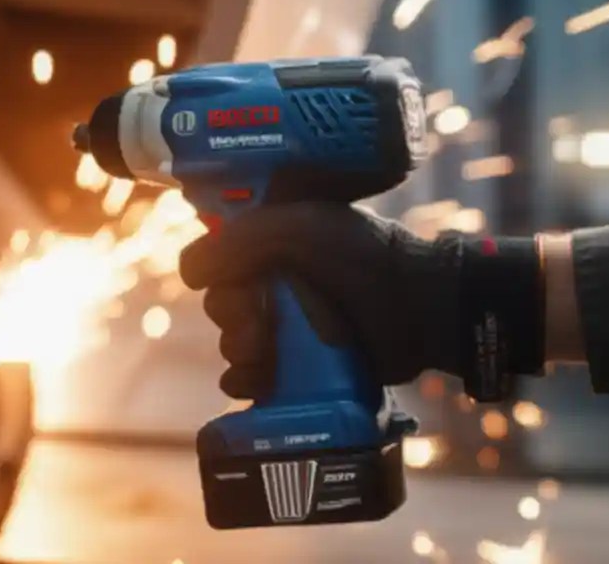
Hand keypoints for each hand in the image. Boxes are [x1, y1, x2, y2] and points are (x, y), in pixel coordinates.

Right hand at [179, 202, 462, 398]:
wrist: (420, 309)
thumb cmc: (363, 257)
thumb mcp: (298, 228)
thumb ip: (237, 240)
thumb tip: (189, 273)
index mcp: (271, 243)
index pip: (215, 255)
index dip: (214, 269)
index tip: (235, 278)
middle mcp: (274, 282)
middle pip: (220, 301)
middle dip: (232, 314)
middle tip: (260, 321)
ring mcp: (286, 325)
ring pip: (231, 342)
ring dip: (240, 349)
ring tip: (268, 351)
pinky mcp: (297, 366)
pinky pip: (247, 378)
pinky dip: (245, 380)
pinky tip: (259, 377)